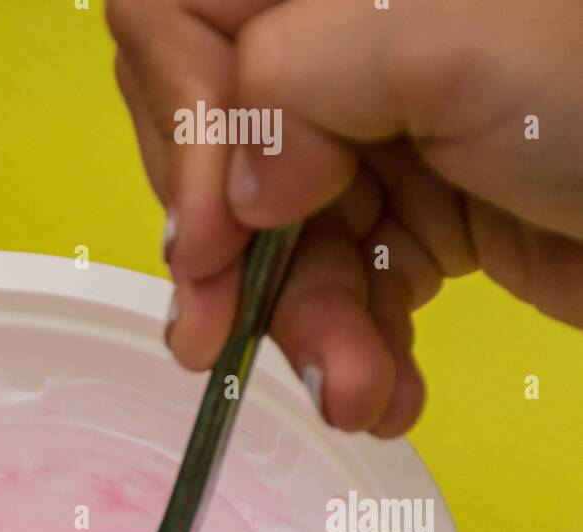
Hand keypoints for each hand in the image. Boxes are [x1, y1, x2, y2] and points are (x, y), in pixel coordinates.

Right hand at [109, 0, 582, 435]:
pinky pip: (334, 290)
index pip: (183, 17)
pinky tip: (384, 389)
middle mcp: (350, 45)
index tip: (216, 233)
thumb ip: (300, 74)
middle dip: (233, 256)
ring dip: (302, 331)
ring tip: (358, 389)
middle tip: (224, 339)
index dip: (180, 125)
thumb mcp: (457, 40)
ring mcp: (379, 136)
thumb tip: (234, 187)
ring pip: (272, 241)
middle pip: (216, 146)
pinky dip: (350, 352)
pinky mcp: (413, 219)